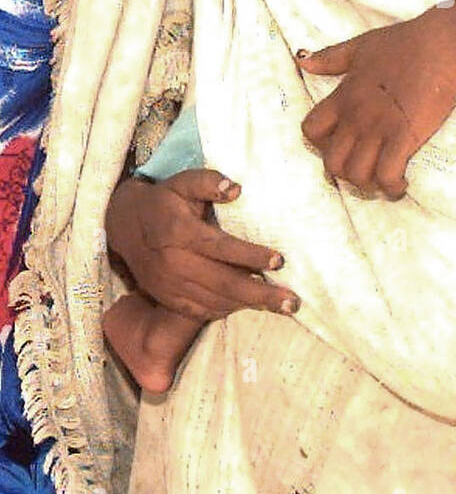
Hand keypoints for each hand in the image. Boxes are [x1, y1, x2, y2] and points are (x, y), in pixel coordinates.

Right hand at [105, 170, 299, 322]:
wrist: (125, 227)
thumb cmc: (164, 201)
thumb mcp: (182, 182)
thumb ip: (208, 182)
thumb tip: (236, 188)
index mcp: (179, 232)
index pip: (221, 248)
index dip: (251, 256)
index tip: (280, 260)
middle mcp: (174, 263)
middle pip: (224, 283)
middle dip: (261, 294)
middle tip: (292, 302)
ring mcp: (170, 286)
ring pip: (216, 301)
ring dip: (250, 305)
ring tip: (282, 305)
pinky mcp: (169, 300)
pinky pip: (203, 311)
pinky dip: (229, 309)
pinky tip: (251, 304)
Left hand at [297, 0, 455, 197]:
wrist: (442, 44)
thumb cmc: (405, 42)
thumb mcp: (360, 46)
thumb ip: (330, 58)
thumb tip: (302, 60)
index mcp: (343, 96)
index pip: (310, 130)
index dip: (320, 143)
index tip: (340, 143)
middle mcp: (356, 116)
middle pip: (331, 163)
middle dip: (344, 173)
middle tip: (365, 168)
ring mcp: (379, 128)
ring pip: (356, 175)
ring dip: (368, 184)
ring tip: (383, 179)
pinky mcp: (404, 137)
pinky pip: (387, 175)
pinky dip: (392, 186)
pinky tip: (401, 183)